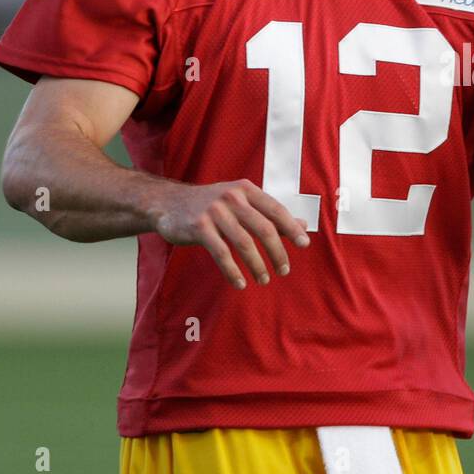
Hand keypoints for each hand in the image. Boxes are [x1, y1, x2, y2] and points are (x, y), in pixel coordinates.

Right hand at [149, 179, 310, 287]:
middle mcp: (232, 197)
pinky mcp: (199, 227)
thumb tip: (302, 225)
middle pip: (264, 228)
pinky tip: (240, 283)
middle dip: (277, 252)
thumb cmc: (211, 205)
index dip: (292, 228)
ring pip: (244, 243)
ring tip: (264, 280)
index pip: (276, 209)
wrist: (168, 203)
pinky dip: (233, 271)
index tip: (304, 244)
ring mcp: (214, 211)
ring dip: (257, 265)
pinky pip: (221, 253)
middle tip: (284, 270)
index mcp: (246, 189)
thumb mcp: (241, 202)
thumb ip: (270, 214)